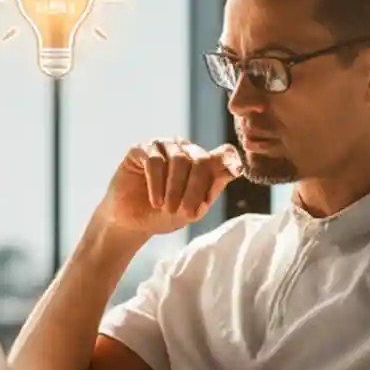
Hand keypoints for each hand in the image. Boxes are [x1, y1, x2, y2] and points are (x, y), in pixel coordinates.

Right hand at [97, 138, 242, 236]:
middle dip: (195, 188)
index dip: (230, 159)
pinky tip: (155, 201)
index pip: (222, 154)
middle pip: (200, 159)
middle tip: (186, 212)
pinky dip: (156, 183)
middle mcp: (184, 149)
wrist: (132, 222)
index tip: (236, 169)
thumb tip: (234, 169)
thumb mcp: (192, 209)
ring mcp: (163, 146)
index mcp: (202, 162)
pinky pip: (154, 160)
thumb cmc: (164, 216)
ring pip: (178, 159)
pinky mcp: (141, 149)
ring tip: (167, 208)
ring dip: (175, 188)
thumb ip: (211, 189)